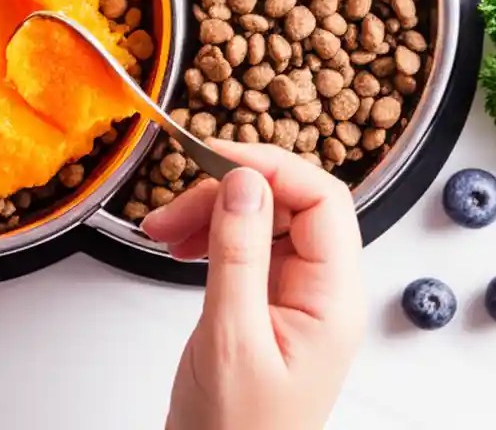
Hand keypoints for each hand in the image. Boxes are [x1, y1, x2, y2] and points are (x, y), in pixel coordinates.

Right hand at [142, 142, 365, 429]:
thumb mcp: (231, 337)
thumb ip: (238, 254)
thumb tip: (244, 182)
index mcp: (333, 299)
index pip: (322, 199)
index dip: (272, 167)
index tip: (216, 157)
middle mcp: (321, 292)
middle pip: (288, 204)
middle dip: (227, 192)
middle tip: (173, 205)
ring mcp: (293, 298)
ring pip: (261, 222)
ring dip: (210, 213)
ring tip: (161, 230)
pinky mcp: (263, 305)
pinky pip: (243, 248)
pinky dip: (207, 236)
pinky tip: (177, 246)